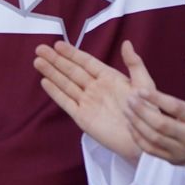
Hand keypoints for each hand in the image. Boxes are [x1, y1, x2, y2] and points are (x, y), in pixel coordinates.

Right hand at [35, 39, 151, 162]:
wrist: (143, 141)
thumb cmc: (147, 112)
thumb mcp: (144, 84)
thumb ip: (135, 64)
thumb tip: (127, 43)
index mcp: (109, 78)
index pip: (86, 62)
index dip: (72, 53)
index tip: (58, 44)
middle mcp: (95, 88)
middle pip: (71, 71)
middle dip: (55, 60)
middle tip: (40, 49)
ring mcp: (87, 102)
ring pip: (66, 84)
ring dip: (52, 73)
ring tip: (37, 61)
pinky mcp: (82, 117)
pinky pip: (66, 102)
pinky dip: (55, 93)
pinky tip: (45, 82)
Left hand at [124, 46, 184, 169]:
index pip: (176, 108)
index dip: (157, 99)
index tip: (140, 89)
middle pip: (161, 125)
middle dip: (142, 111)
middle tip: (128, 98)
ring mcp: (180, 151)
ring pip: (153, 138)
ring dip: (136, 123)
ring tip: (126, 108)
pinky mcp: (172, 159)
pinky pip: (150, 150)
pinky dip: (138, 137)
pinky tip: (130, 123)